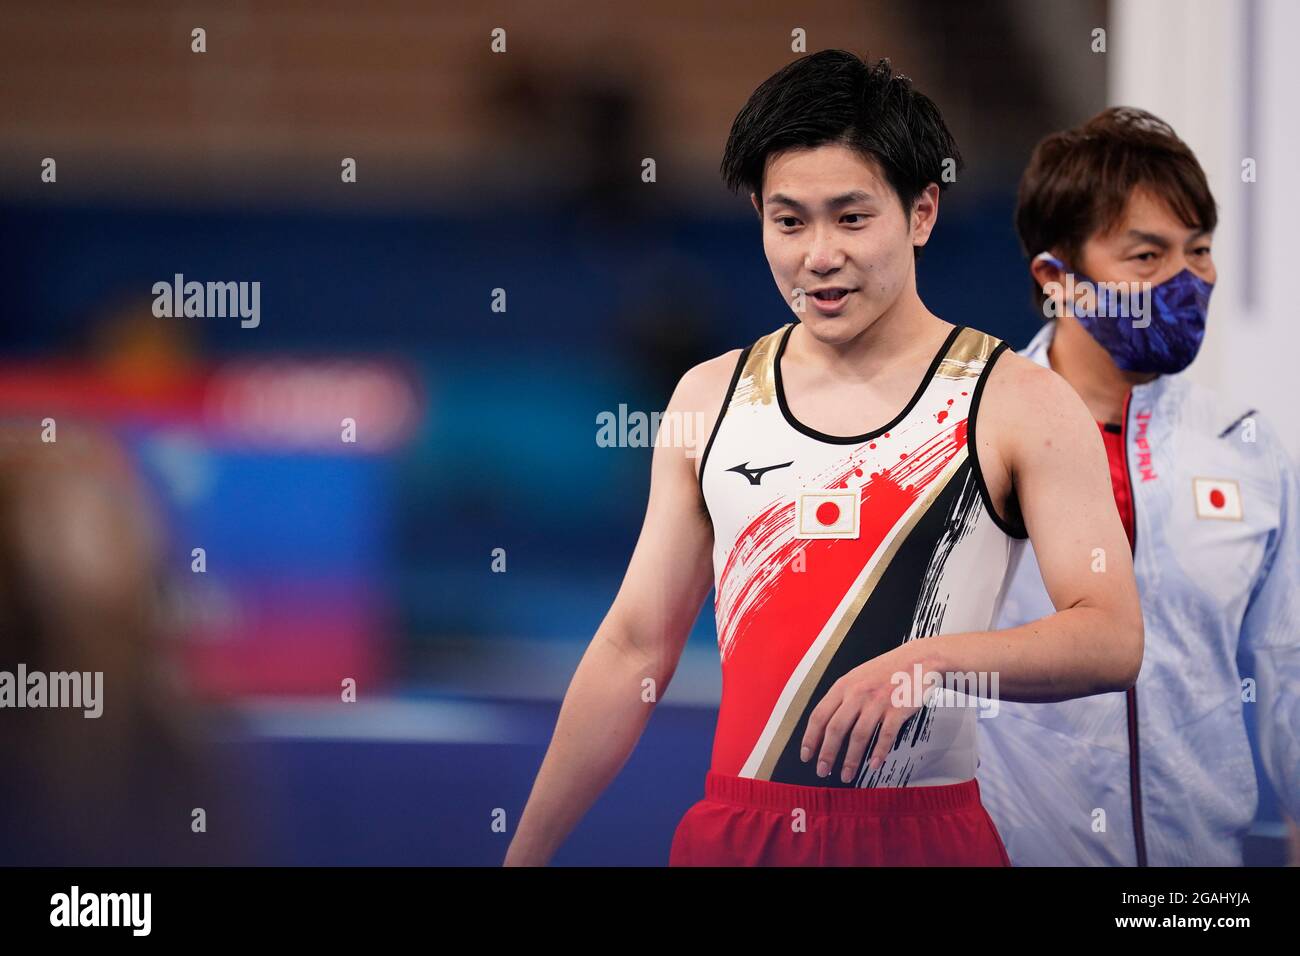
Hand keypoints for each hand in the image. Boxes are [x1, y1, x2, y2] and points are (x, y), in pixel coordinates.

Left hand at [800, 643, 933, 783]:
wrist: (918, 659)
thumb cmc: (886, 671)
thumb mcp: (857, 677)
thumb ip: (842, 698)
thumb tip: (826, 725)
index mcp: (843, 686)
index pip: (819, 715)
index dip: (810, 738)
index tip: (806, 755)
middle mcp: (857, 694)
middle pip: (835, 728)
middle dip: (826, 754)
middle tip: (822, 771)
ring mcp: (878, 702)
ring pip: (859, 736)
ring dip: (850, 760)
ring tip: (846, 775)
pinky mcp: (898, 709)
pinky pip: (885, 735)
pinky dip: (878, 752)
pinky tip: (874, 764)